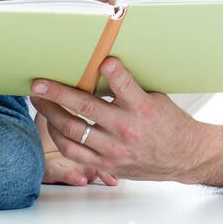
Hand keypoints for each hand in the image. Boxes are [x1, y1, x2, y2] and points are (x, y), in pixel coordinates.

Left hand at [31, 57, 203, 182]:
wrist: (184, 157)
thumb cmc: (168, 123)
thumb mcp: (155, 98)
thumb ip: (128, 87)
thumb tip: (99, 65)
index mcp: (143, 108)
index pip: (125, 86)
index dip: (113, 72)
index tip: (103, 59)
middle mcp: (127, 129)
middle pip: (85, 107)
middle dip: (57, 93)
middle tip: (38, 83)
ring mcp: (115, 149)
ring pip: (73, 131)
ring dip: (51, 114)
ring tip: (39, 101)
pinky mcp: (108, 164)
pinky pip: (74, 152)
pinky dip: (59, 137)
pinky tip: (52, 124)